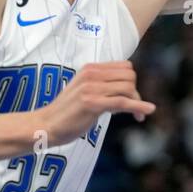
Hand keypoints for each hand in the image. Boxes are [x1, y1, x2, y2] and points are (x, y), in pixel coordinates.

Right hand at [39, 61, 153, 145]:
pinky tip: (147, 111)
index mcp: (90, 69)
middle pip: (130, 76)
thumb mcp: (85, 92)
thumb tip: (130, 93)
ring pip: (128, 88)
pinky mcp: (92, 103)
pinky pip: (122, 101)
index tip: (131, 97)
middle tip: (133, 108)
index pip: (125, 66)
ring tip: (137, 115)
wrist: (45, 125)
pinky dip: (138, 106)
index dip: (132, 81)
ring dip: (137, 102)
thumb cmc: (67, 113)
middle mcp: (91, 74)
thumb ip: (104, 88)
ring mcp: (91, 88)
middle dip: (136, 92)